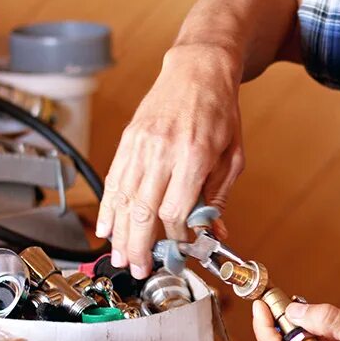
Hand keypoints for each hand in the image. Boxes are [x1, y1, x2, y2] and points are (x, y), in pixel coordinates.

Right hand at [96, 45, 243, 277]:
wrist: (197, 71)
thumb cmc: (220, 113)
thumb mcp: (232, 157)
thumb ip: (220, 197)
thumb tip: (214, 233)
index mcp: (194, 157)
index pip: (176, 211)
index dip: (176, 237)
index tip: (180, 249)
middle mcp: (163, 151)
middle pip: (143, 210)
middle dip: (140, 246)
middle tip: (140, 269)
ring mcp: (141, 145)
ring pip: (123, 199)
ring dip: (120, 233)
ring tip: (120, 258)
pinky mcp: (128, 140)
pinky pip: (114, 180)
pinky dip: (108, 207)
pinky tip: (107, 227)